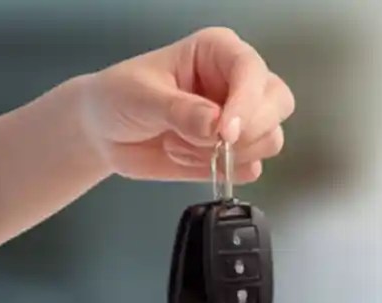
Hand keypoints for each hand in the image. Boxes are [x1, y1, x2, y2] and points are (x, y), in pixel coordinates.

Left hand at [80, 27, 295, 182]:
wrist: (103, 132)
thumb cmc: (118, 97)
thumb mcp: (141, 96)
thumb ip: (179, 110)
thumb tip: (215, 126)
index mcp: (219, 52)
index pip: (253, 71)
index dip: (247, 102)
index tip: (224, 131)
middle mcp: (238, 83)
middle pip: (278, 105)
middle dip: (246, 131)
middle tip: (209, 140)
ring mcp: (242, 119)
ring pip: (269, 140)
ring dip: (224, 154)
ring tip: (181, 144)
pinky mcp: (238, 153)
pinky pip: (251, 169)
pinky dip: (221, 171)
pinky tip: (187, 157)